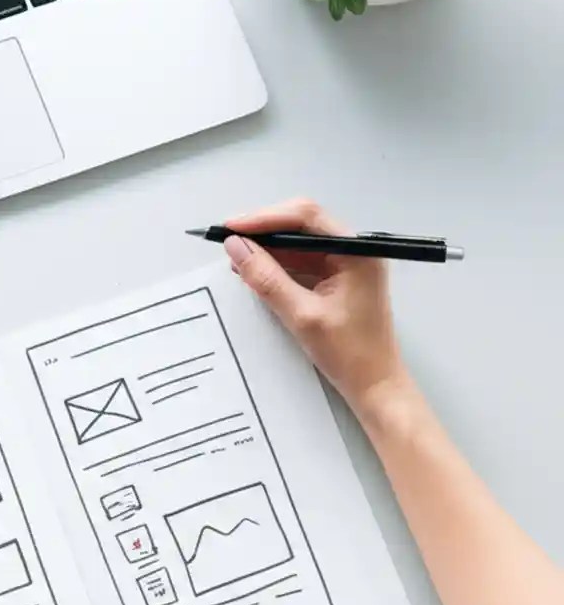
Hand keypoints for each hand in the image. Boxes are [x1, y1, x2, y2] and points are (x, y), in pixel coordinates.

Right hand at [222, 199, 408, 414]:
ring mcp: (346, 264)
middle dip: (264, 231)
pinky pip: (302, 262)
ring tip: (236, 257)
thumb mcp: (301, 315)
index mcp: (356, 251)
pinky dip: (278, 265)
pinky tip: (254, 272)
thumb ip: (266, 278)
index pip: (305, 217)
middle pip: (301, 224)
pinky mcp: (337, 279)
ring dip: (268, 248)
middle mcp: (354, 250)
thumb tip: (235, 247)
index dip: (264, 218)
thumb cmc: (349, 354)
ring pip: (299, 243)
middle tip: (229, 241)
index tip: (231, 228)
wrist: (376, 387)